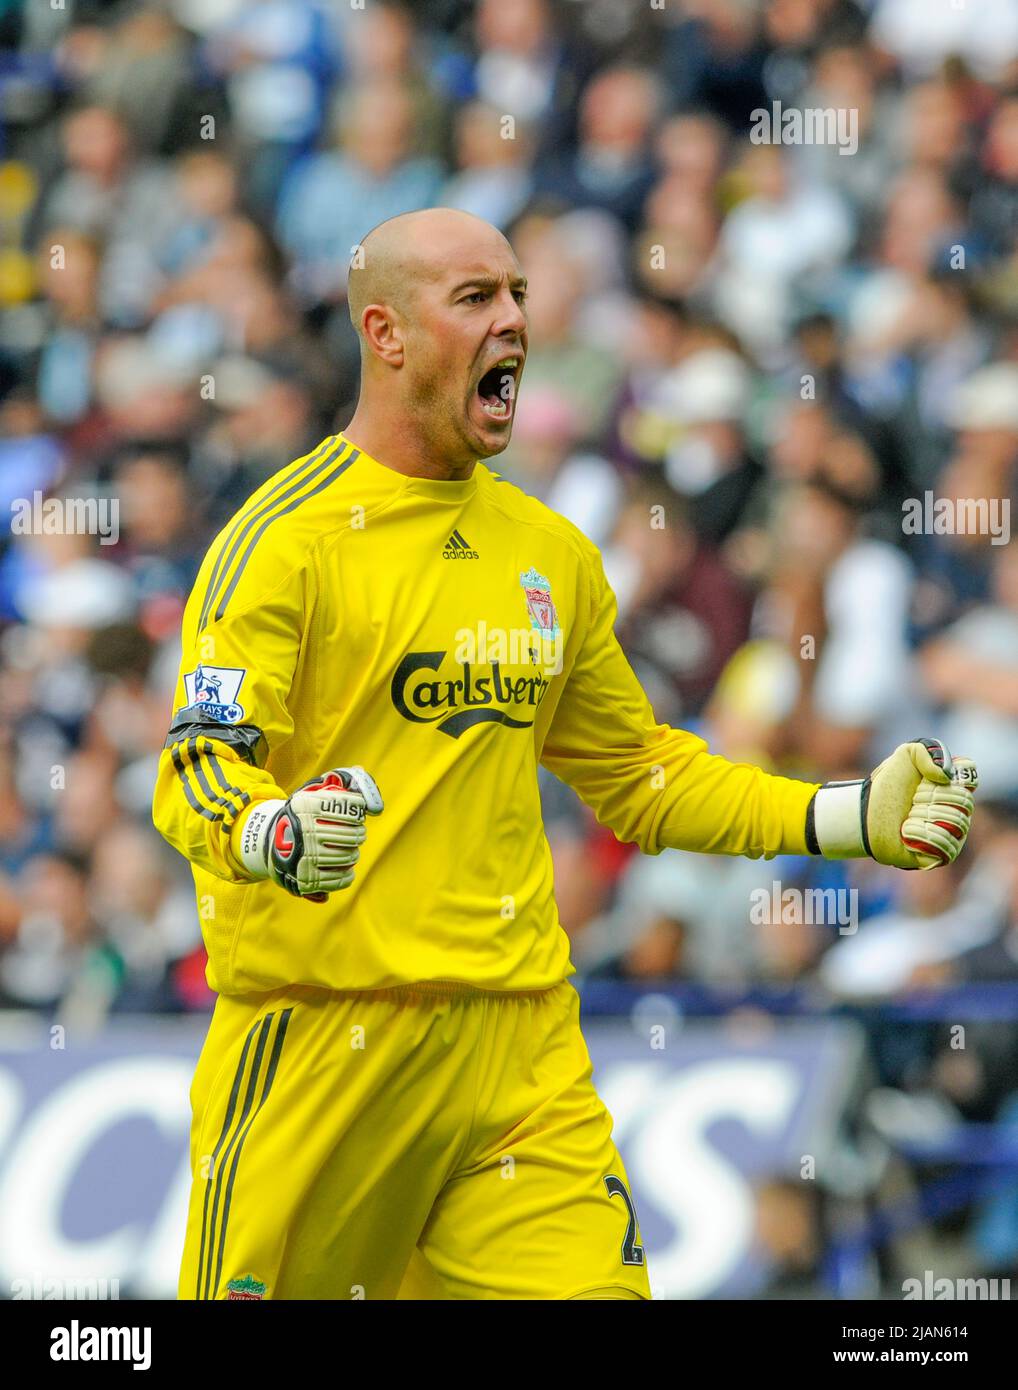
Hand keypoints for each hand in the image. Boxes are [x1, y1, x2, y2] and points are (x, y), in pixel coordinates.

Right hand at [234, 766, 382, 901]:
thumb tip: (368, 792)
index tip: (355, 813)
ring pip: (349, 855)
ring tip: (348, 848)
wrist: (272, 841)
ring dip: (353, 852)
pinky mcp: (306, 878)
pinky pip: (341, 878)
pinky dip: (347, 873)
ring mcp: (304, 855)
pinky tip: (344, 867)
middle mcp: (304, 829)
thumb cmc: (303, 814)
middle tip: (355, 833)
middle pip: (353, 834)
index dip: (358, 810)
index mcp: (307, 805)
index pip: (351, 806)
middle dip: (358, 833)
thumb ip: (341, 782)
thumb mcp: (314, 792)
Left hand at [808, 738, 976, 870]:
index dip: (947, 781)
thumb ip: (930, 750)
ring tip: (908, 817)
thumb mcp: (906, 754)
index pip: (970, 784)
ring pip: (957, 825)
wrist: (866, 812)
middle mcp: (958, 814)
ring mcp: (951, 837)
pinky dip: (923, 835)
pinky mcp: (939, 857)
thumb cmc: (887, 785)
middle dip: (932, 798)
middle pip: (965, 804)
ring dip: (925, 816)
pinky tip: (907, 833)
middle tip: (912, 800)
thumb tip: (946, 776)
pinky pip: (946, 847)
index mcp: (955, 792)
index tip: (924, 781)